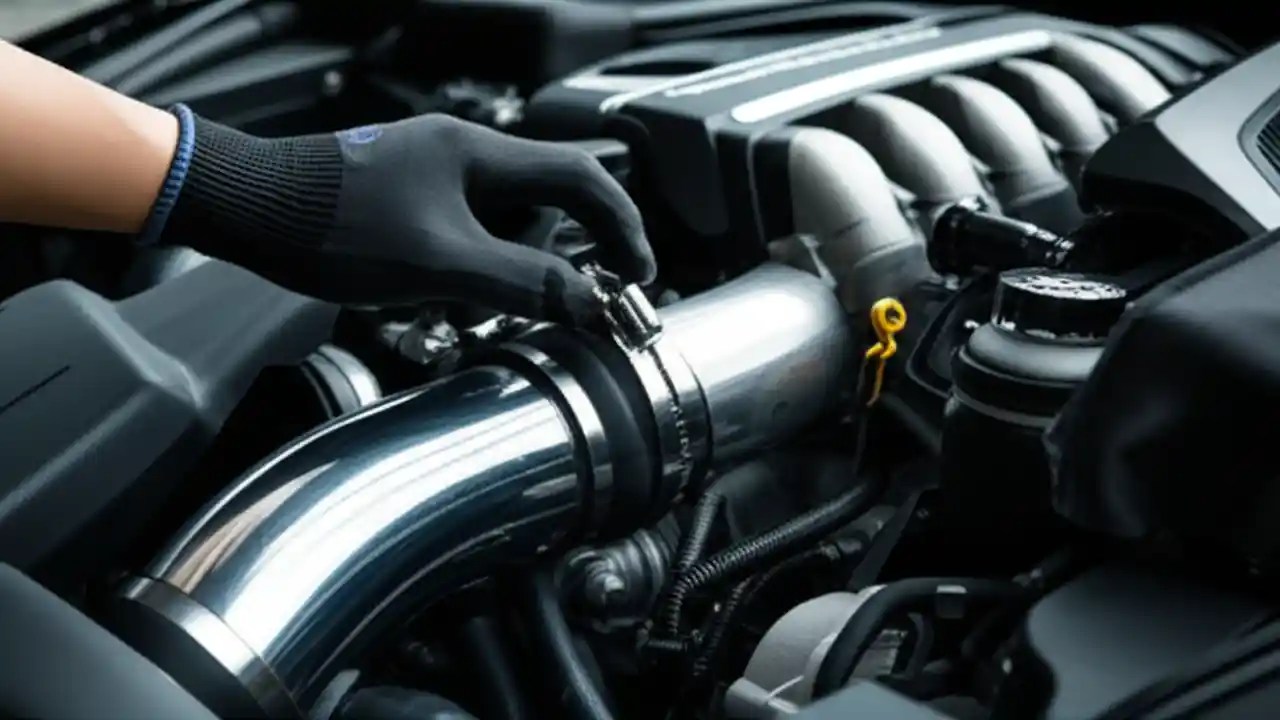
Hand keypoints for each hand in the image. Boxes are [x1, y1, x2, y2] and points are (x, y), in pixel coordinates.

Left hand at [163, 112, 655, 323]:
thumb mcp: (439, 263)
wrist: (243, 209)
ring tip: (463, 308)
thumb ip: (520, 280)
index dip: (622, 227)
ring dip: (501, 274)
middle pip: (543, 209)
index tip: (636, 275)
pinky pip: (461, 239)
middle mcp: (461, 155)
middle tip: (555, 309)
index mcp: (480, 154)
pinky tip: (430, 299)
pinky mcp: (404, 201)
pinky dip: (463, 274)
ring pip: (501, 230)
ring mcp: (430, 177)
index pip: (582, 178)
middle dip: (551, 263)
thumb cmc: (332, 225)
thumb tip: (589, 302)